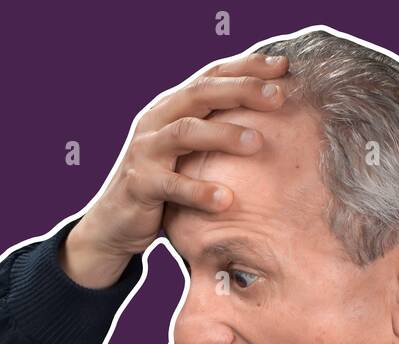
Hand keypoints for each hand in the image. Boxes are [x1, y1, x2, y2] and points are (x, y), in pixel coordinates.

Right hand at [60, 51, 289, 287]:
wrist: (115, 222)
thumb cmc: (163, 184)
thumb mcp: (187, 151)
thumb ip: (214, 130)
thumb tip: (271, 118)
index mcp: (170, 106)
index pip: (210, 76)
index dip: (246, 67)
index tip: (283, 66)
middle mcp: (156, 120)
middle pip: (200, 93)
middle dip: (241, 90)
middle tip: (278, 96)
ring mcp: (144, 150)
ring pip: (186, 131)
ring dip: (223, 134)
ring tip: (257, 143)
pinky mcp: (139, 183)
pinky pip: (173, 185)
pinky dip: (200, 191)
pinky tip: (227, 200)